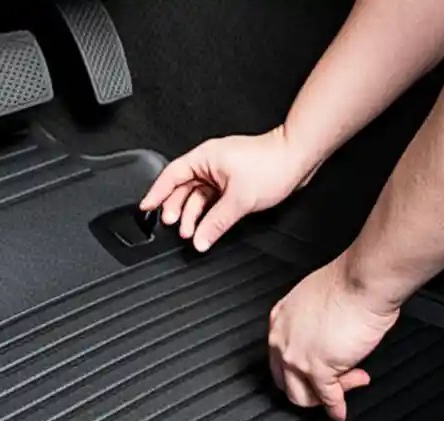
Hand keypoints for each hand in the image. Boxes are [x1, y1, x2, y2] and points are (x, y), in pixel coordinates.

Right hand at [139, 125, 318, 251]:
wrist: (297, 158)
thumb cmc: (272, 164)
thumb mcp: (239, 200)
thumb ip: (216, 223)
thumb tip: (200, 240)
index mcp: (204, 158)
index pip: (171, 175)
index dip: (156, 193)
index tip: (146, 208)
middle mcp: (209, 163)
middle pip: (183, 188)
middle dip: (177, 209)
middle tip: (174, 227)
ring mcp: (221, 173)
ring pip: (199, 196)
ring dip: (194, 214)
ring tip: (190, 232)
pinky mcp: (232, 182)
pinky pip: (213, 199)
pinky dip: (209, 213)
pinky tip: (206, 226)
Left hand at [268, 253, 400, 420]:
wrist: (362, 281)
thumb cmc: (349, 283)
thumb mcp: (316, 302)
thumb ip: (313, 324)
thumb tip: (326, 341)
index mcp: (279, 321)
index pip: (280, 358)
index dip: (299, 370)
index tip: (314, 375)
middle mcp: (282, 340)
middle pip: (285, 381)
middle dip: (309, 388)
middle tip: (330, 386)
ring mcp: (297, 357)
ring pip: (300, 395)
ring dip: (323, 398)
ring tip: (345, 390)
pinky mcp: (318, 369)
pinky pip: (327, 397)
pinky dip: (335, 408)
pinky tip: (340, 412)